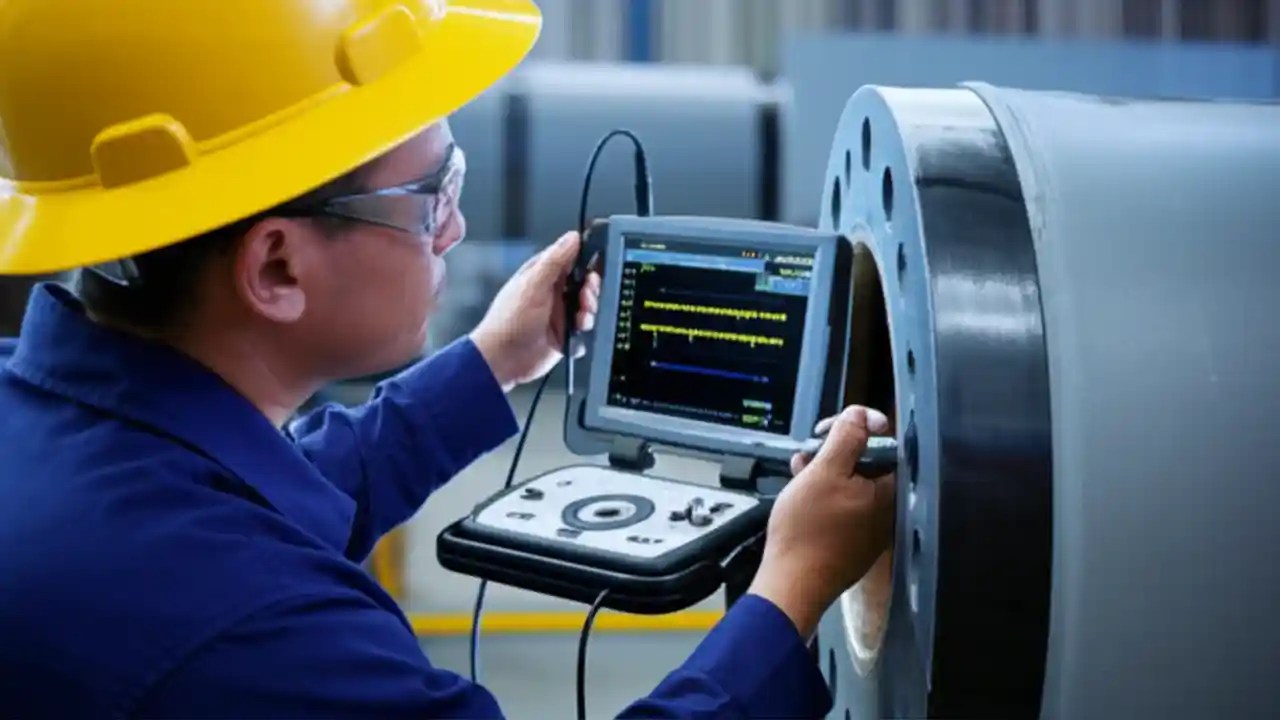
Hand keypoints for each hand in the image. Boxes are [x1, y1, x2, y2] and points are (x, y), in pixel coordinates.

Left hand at [469, 231, 600, 391]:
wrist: (504, 360)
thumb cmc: (508, 322)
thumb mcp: (534, 285)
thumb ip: (555, 260)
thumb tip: (572, 237)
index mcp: (542, 275)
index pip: (570, 259)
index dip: (585, 261)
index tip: (593, 267)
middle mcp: (551, 294)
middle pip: (583, 283)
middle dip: (591, 288)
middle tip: (586, 295)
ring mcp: (558, 315)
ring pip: (587, 306)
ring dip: (590, 309)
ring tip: (581, 315)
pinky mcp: (565, 335)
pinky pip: (585, 329)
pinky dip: (586, 329)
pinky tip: (577, 329)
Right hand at [747, 405, 896, 638]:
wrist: (792, 584)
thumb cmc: (806, 530)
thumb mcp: (824, 471)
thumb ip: (847, 437)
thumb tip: (861, 414)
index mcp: (888, 493)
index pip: (885, 445)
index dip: (858, 429)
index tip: (832, 428)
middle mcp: (886, 513)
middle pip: (868, 465)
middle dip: (837, 451)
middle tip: (812, 450)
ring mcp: (869, 532)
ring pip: (852, 487)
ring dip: (826, 472)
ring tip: (800, 470)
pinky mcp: (851, 546)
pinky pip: (843, 510)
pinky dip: (824, 497)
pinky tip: (801, 496)